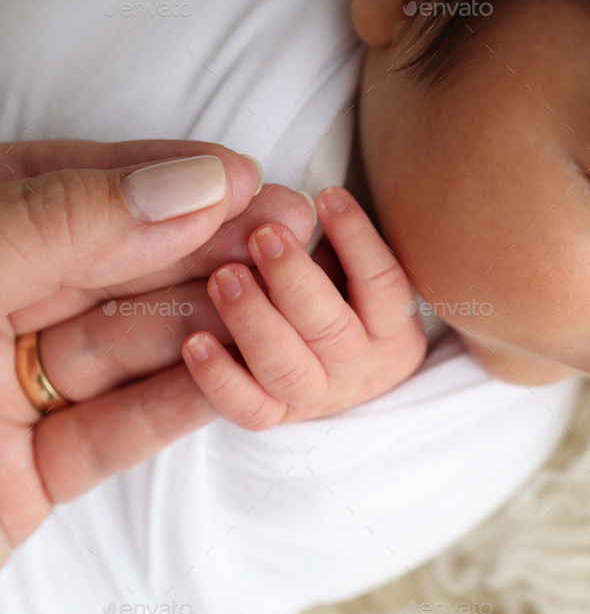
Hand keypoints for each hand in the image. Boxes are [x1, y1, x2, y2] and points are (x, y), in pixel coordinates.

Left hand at [0, 138, 309, 567]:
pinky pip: (115, 431)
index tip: (239, 175)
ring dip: (202, 322)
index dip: (161, 178)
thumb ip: (68, 222)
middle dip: (203, 248)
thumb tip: (189, 182)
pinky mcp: (34, 471)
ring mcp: (13, 389)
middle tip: (286, 230)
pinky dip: (175, 405)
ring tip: (276, 296)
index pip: (72, 187)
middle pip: (114, 267)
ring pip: (124, 347)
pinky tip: (234, 370)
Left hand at [182, 186, 427, 427]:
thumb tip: (297, 197)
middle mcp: (358, 367)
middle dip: (295, 280)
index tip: (327, 196)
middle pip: (332, 332)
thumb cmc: (332, 294)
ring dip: (255, 321)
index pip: (383, 284)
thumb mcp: (342, 263)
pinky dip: (222, 379)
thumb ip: (328, 237)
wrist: (331, 367)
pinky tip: (194, 342)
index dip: (357, 239)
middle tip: (263, 235)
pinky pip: (250, 410)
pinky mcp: (273, 417)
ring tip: (224, 278)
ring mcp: (315, 397)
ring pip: (288, 371)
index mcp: (390, 327)